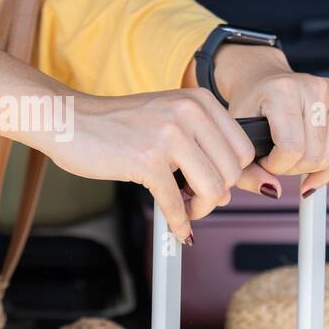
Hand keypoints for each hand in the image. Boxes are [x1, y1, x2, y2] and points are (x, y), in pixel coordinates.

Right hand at [36, 87, 259, 244]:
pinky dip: (178, 223)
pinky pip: (175, 203)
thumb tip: (259, 184)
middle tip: (195, 203)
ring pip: (211, 189)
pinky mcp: (146, 161)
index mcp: (199, 101)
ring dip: (199, 210)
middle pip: (230, 172)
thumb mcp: (170, 121)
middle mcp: (188, 113)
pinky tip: (174, 228)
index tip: (215, 187)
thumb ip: (209, 146)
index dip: (233, 177)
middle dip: (216, 196)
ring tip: (184, 210)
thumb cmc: (117, 124)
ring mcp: (168, 136)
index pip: (243, 149)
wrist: (68, 119)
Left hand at [208, 43, 328, 198]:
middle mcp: (312, 86)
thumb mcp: (237, 138)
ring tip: (291, 156)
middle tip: (277, 159)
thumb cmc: (250, 108)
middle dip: (292, 169)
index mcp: (281, 90)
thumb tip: (273, 192)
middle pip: (314, 155)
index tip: (264, 160)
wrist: (263, 80)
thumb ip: (246, 173)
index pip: (291, 148)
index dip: (277, 166)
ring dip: (310, 167)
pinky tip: (312, 162)